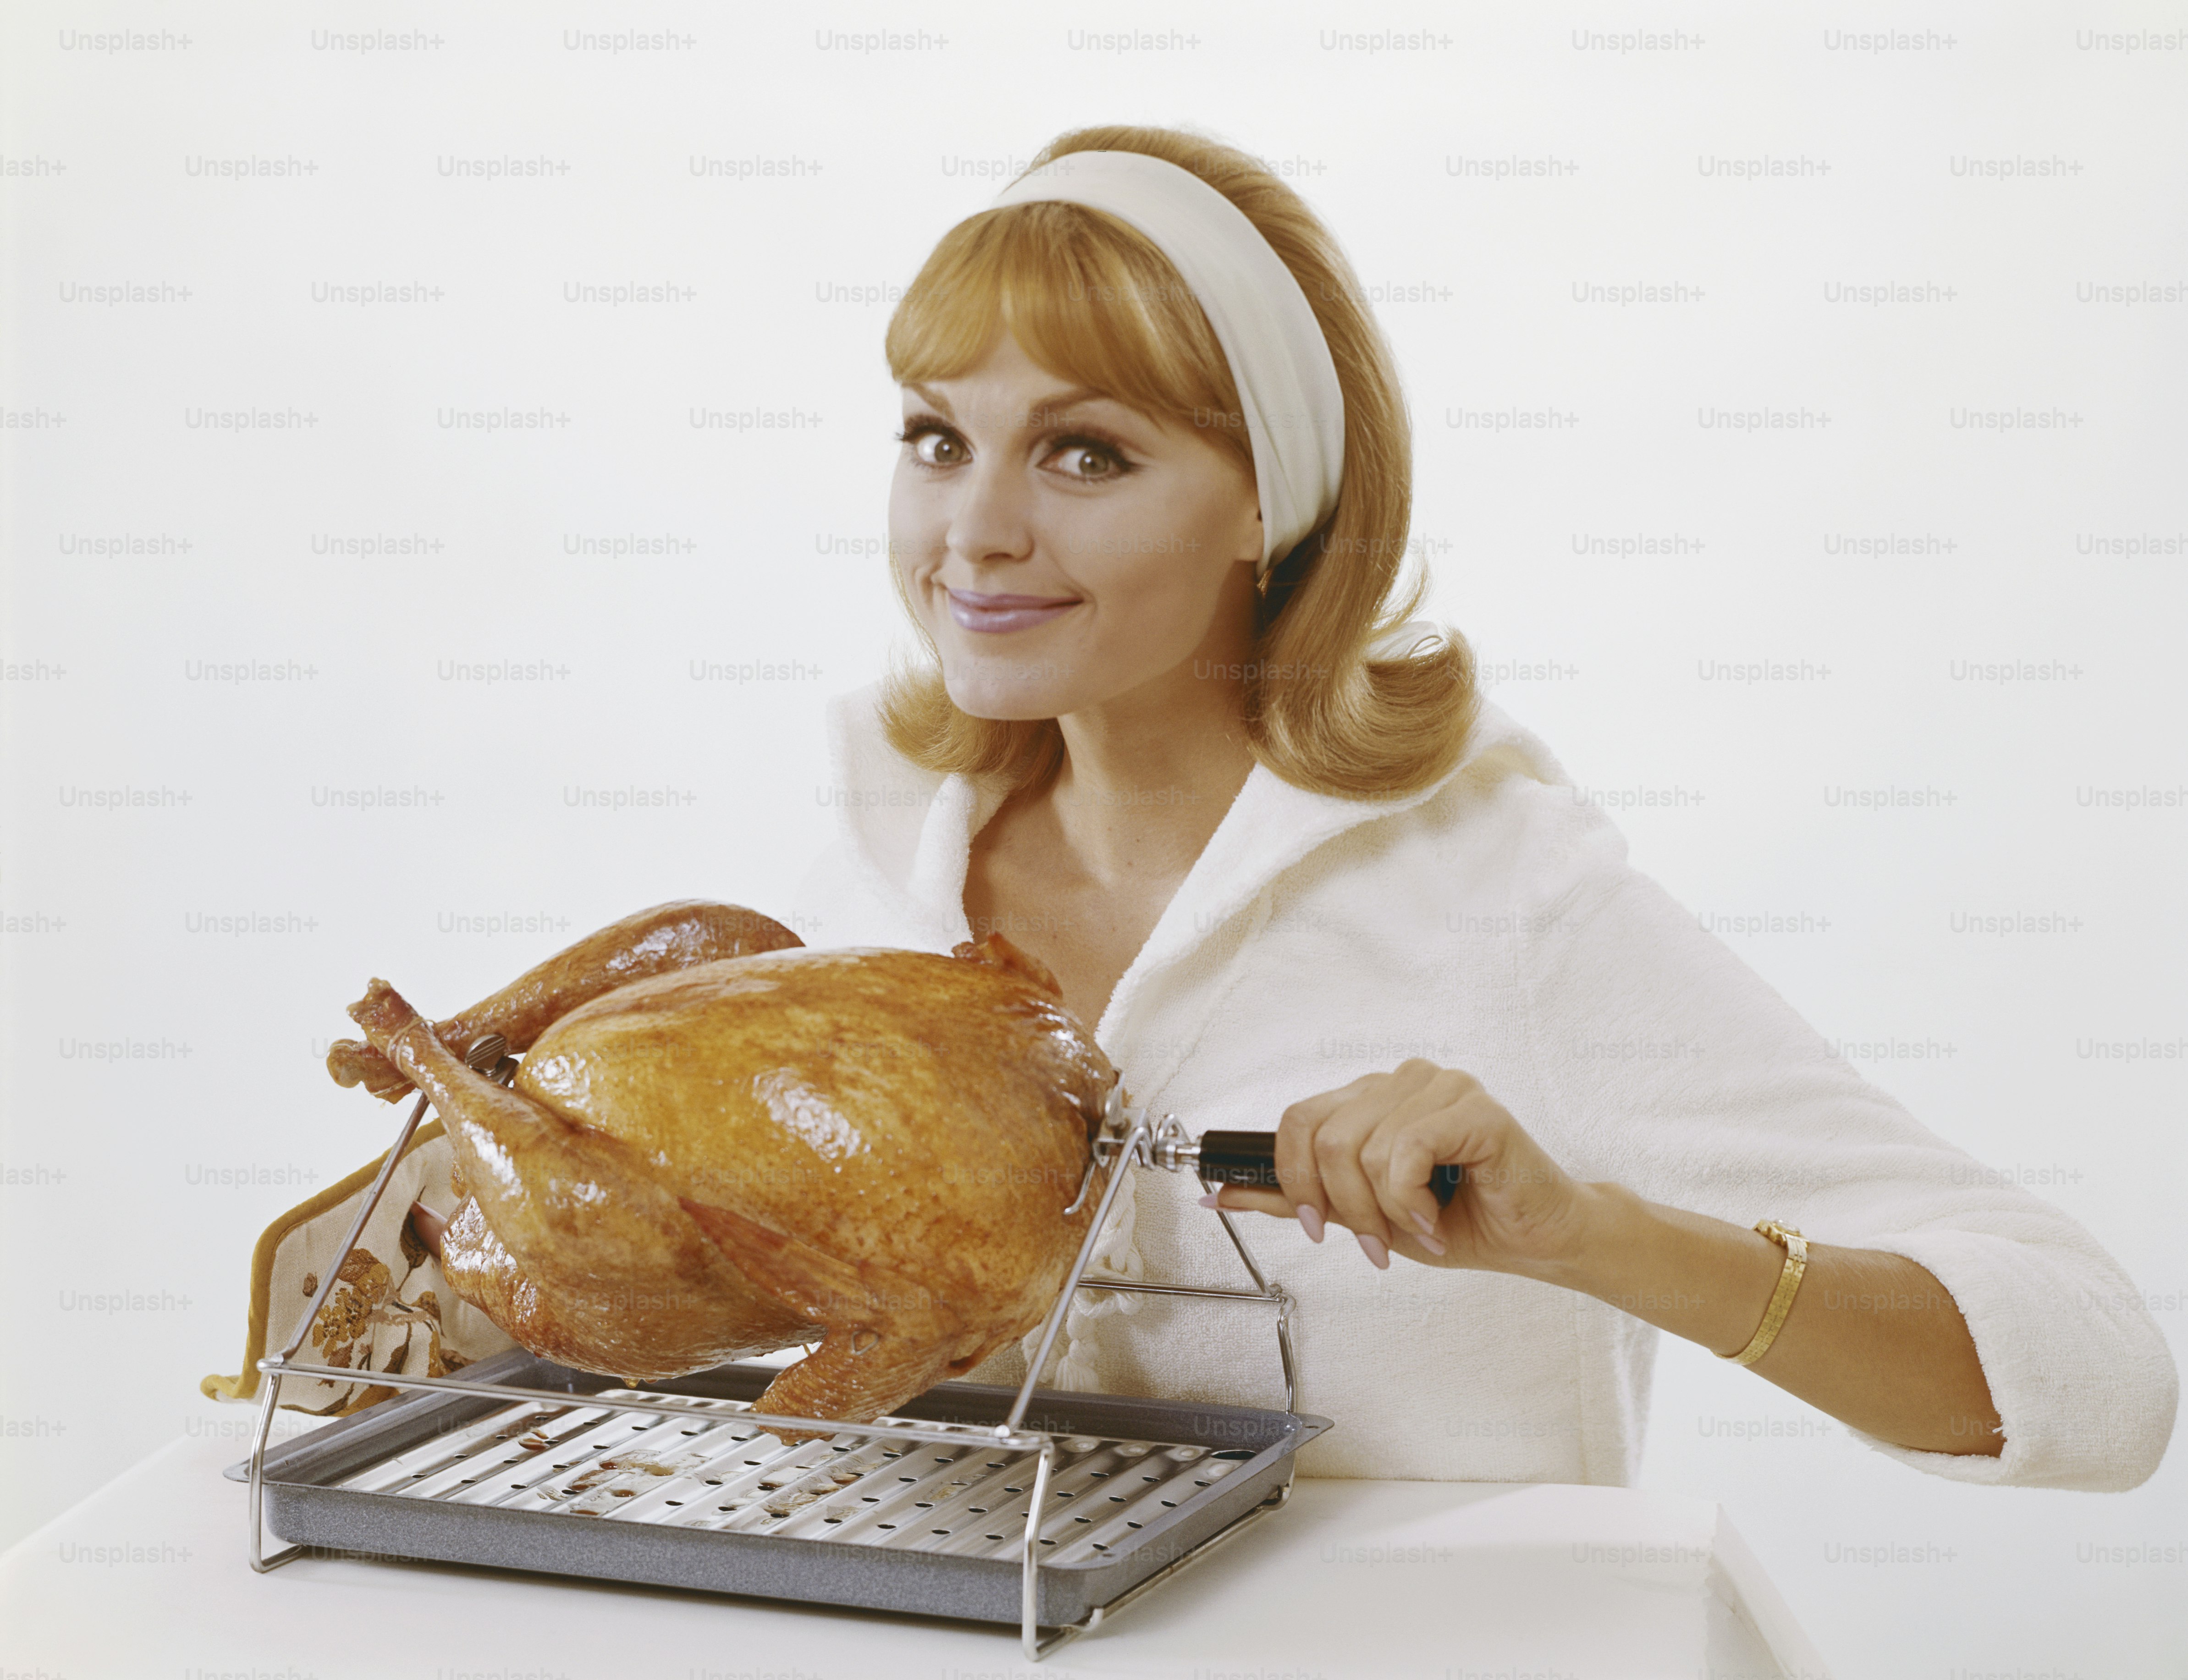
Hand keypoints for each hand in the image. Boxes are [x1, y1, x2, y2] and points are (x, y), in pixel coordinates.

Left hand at [1203, 1059, 1593, 1274]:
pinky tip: (1438, 1215)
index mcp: (1374, 1097)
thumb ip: (1297, 1197)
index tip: (1317, 1226)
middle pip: (1325, 1136)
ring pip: (1364, 1149)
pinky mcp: (1474, 1107)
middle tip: (1377, 1243)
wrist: (1534, 1238)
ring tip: (1422, 1227)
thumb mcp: (1361, 1213)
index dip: (1294, 1178)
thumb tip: (1219, 1192)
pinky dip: (1412, 1199)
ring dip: (1387, 1210)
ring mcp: (1440, 1086)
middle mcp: (1403, 1081)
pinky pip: (1406, 1151)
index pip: (1299, 1119)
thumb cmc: (1459, 1220)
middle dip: (1344, 1205)